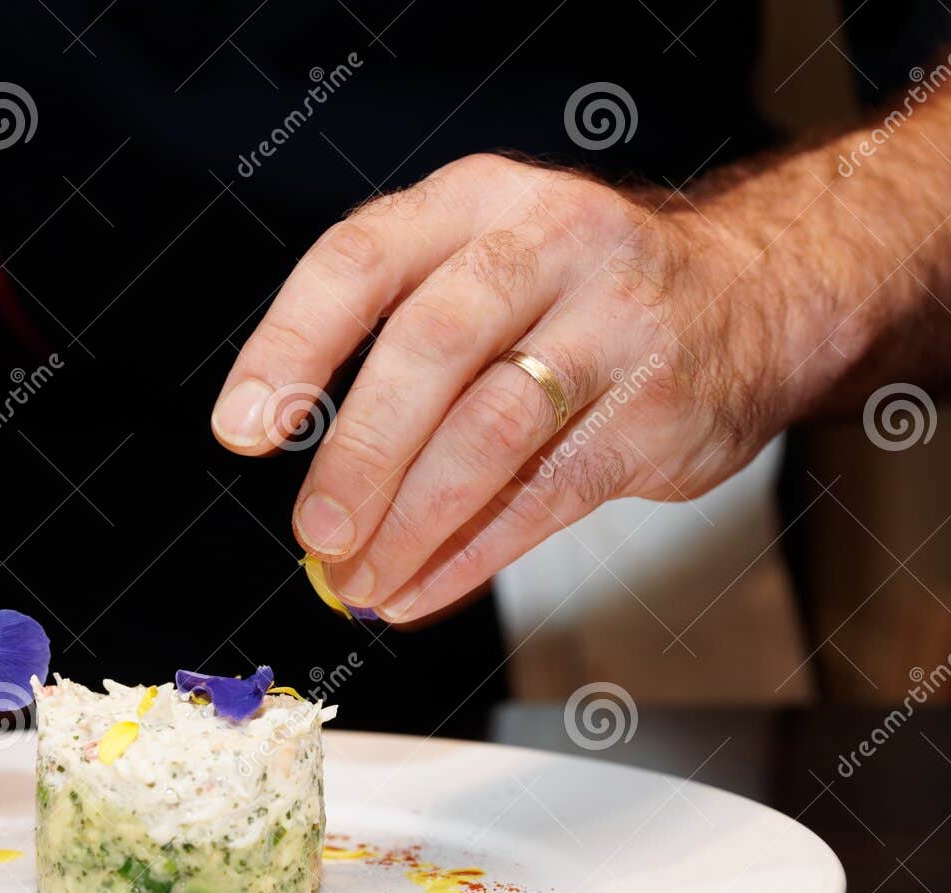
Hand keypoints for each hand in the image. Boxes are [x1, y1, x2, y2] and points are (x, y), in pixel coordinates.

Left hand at [211, 153, 786, 622]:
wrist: (752, 296)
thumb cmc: (577, 295)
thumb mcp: (483, 264)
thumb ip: (396, 346)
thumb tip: (316, 494)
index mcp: (476, 201)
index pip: (361, 260)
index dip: (291, 347)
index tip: (243, 430)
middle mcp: (547, 243)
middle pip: (430, 349)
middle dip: (359, 456)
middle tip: (316, 535)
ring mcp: (615, 321)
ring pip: (491, 428)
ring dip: (412, 521)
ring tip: (361, 580)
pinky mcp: (656, 407)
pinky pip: (548, 492)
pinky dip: (473, 554)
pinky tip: (422, 587)